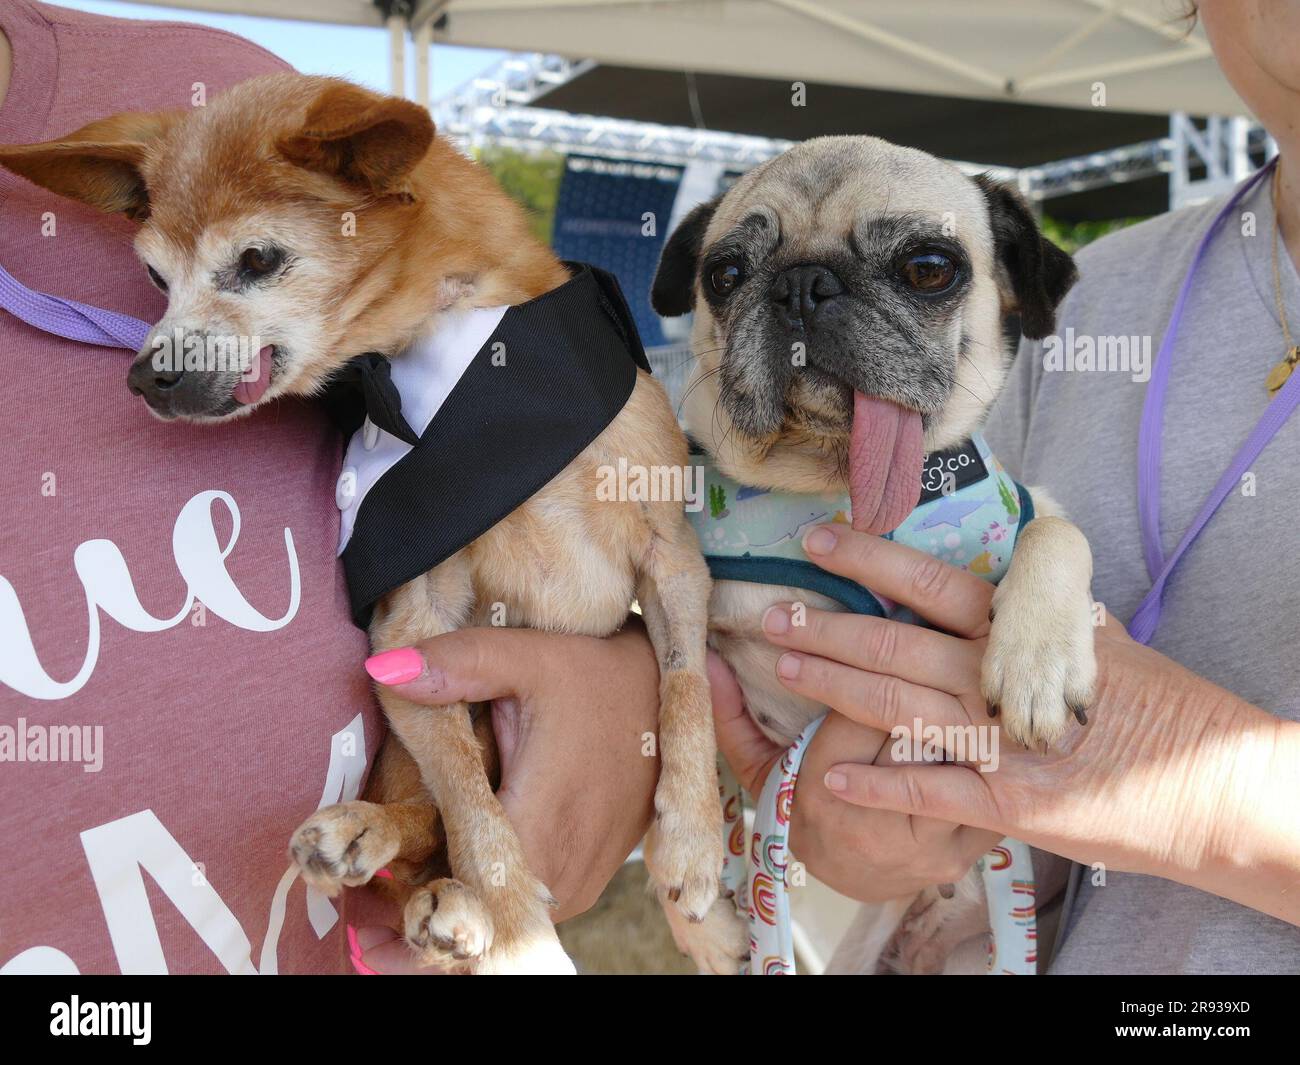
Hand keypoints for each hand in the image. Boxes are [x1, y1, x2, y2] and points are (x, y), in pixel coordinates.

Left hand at [354, 621, 661, 972]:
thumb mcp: (529, 656)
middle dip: (423, 913)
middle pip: (480, 913)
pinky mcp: (591, 877)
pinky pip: (531, 904)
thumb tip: (382, 671)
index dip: (410, 906)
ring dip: (459, 907)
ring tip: (397, 896)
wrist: (668, 689)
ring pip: (505, 915)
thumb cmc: (596, 671)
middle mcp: (567, 866)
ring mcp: (583, 878)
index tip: (363, 913)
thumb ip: (458, 665)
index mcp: (543, 820)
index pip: (465, 892)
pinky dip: (493, 897)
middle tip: (365, 913)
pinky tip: (455, 876)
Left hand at [758, 522, 1299, 924]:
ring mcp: (999, 742)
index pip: (932, 583)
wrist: (1209, 786)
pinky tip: (829, 780)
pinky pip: (926, 792)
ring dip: (833, 688)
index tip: (819, 538)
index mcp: (1023, 631)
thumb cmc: (1151, 706)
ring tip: (785, 667)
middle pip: (895, 642)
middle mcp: (1002, 679)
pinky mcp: (1005, 804)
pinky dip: (875, 785)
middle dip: (827, 627)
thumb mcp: (1096, 636)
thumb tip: (1003, 559)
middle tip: (772, 615)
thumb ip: (1038, 609)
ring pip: (897, 707)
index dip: (869, 558)